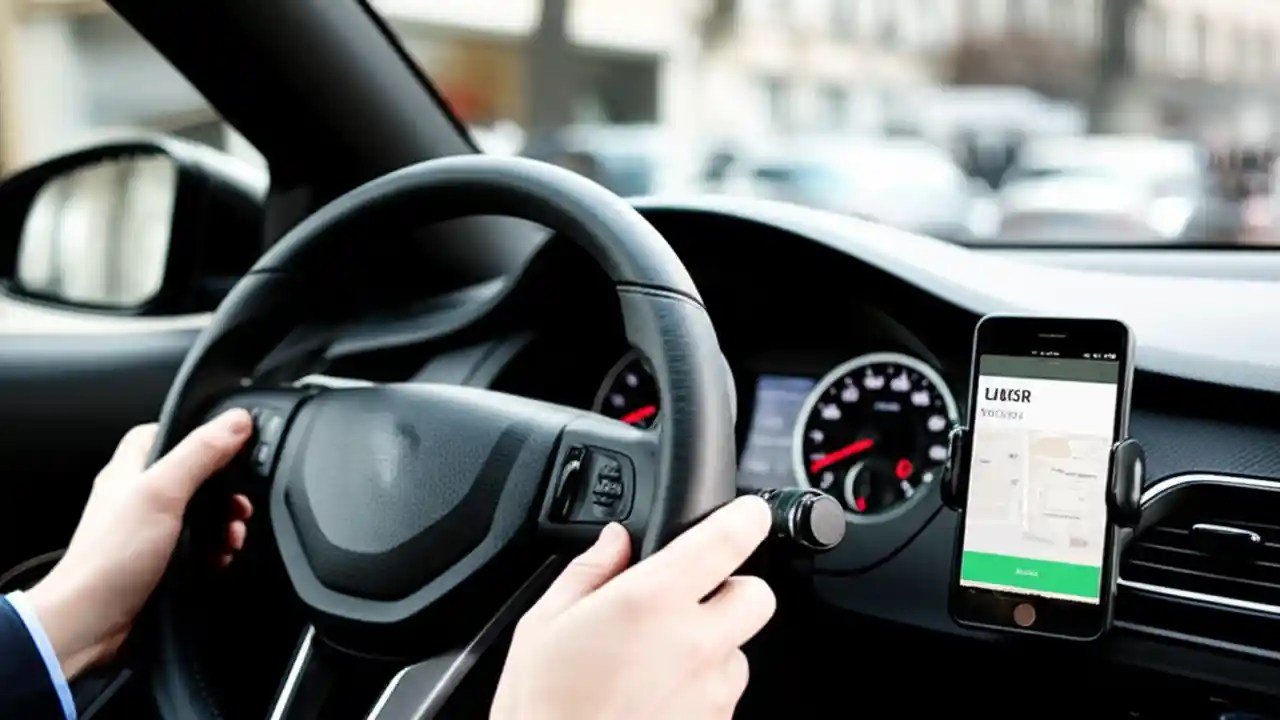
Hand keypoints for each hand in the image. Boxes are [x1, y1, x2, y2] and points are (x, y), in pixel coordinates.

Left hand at [25, 409, 254, 679]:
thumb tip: (236, 420)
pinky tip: (222, 556)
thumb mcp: (162, 493)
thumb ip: (200, 453)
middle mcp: (139, 496)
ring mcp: (148, 528)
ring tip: (234, 532)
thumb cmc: (111, 558)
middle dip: (225, 486)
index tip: (233, 442)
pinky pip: (198, 544)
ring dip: (224, 521)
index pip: (167, 431)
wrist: (91, 620)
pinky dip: (215, 548)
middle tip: (240, 498)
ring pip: (200, 511)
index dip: (200, 432)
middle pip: (194, 474)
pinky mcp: (159, 558)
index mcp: (131, 469)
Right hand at [491, 496, 775, 719]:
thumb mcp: (542, 627)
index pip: (729, 540)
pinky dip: (699, 692)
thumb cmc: (541, 711)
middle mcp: (694, 643)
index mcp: (651, 601)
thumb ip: (588, 572)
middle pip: (756, 595)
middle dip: (732, 589)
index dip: (744, 518)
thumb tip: (614, 541)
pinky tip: (653, 699)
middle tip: (690, 599)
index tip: (745, 514)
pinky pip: (723, 697)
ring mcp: (710, 693)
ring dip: (712, 648)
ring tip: (656, 665)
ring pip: (740, 651)